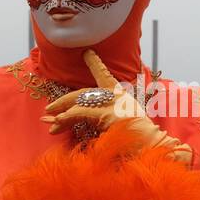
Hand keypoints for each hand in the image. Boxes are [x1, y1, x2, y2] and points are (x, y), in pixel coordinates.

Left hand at [41, 50, 190, 160]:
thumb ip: (103, 123)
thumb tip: (81, 125)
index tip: (88, 53)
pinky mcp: (106, 114)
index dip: (96, 64)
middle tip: (49, 109)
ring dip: (61, 111)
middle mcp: (117, 96)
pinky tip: (56, 123)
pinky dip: (67, 118)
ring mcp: (112, 104)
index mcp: (121, 96)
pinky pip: (81, 113)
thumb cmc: (139, 140)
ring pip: (80, 102)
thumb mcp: (120, 127)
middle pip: (85, 92)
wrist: (152, 146)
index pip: (105, 76)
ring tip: (47, 120)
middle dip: (64, 100)